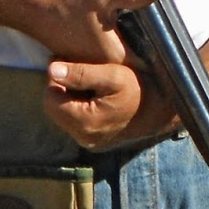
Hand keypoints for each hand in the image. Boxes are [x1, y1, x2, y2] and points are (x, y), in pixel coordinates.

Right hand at [28, 0, 163, 65]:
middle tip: (174, 37)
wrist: (37, 10)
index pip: (147, 59)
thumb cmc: (70, 4)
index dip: (163, 52)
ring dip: (135, 46)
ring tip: (152, 34)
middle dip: (151, 48)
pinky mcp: (85, 57)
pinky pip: (110, 54)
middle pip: (137, 59)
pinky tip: (126, 32)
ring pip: (123, 57)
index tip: (180, 45)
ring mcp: (93, 63)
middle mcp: (105, 64)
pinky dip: (119, 45)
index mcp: (115, 55)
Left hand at [44, 57, 176, 149]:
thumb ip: (81, 73)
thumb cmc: (137, 88)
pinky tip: (93, 98)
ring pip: (63, 116)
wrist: (158, 111)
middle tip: (79, 73)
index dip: (57, 80)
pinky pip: (74, 123)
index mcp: (84, 121)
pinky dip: (78, 109)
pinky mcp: (93, 143)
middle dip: (62, 90)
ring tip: (88, 85)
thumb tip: (52, 69)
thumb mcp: (112, 75)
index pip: (50, 98)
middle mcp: (82, 137)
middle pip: (53, 108)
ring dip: (69, 99)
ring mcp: (87, 142)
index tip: (70, 65)